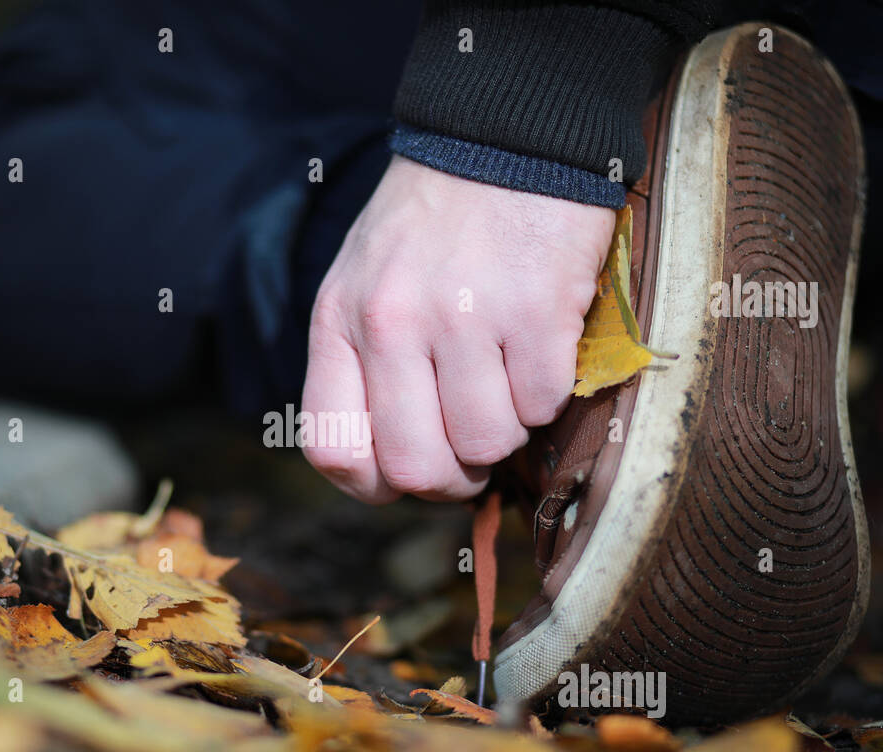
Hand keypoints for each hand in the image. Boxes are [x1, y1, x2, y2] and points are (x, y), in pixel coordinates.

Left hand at [301, 155, 615, 502]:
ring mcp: (462, 317)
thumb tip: (396, 468)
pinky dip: (549, 391)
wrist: (502, 133)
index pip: (333, 449)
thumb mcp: (363, 282)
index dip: (375, 486)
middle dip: (454, 477)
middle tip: (473, 448)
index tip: (407, 472)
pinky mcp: (534, 308)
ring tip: (507, 380)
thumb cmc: (432, 222)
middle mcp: (390, 323)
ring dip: (508, 429)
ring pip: (488, 443)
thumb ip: (363, 364)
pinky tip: (539, 346)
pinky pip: (544, 403)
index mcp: (339, 321)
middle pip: (416, 468)